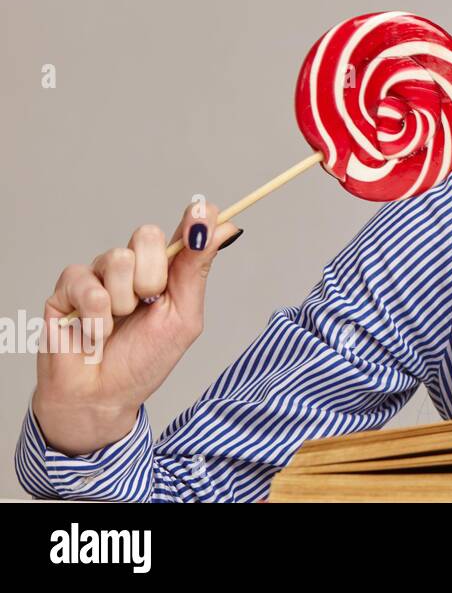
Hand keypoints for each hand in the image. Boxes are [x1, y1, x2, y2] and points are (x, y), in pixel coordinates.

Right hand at [32, 200, 241, 456]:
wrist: (101, 397)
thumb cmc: (144, 361)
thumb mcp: (183, 317)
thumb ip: (197, 270)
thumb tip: (225, 228)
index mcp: (166, 271)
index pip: (182, 232)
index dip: (195, 219)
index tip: (205, 212)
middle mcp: (133, 266)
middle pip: (147, 235)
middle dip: (153, 275)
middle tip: (147, 305)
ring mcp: (99, 274)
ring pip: (117, 258)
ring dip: (124, 300)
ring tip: (119, 324)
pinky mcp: (68, 287)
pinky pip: (87, 282)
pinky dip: (97, 313)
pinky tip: (97, 331)